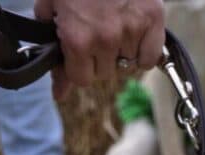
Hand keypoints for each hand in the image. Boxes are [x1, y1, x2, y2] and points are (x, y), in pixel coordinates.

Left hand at [33, 0, 164, 99]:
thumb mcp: (51, 10)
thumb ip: (53, 53)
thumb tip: (60, 94)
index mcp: (78, 39)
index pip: (82, 79)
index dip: (79, 66)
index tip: (79, 51)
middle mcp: (106, 39)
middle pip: (106, 73)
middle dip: (99, 57)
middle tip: (97, 31)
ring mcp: (131, 29)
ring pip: (128, 65)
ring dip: (121, 52)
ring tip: (115, 26)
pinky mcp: (153, 19)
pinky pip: (150, 57)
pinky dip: (144, 51)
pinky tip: (134, 35)